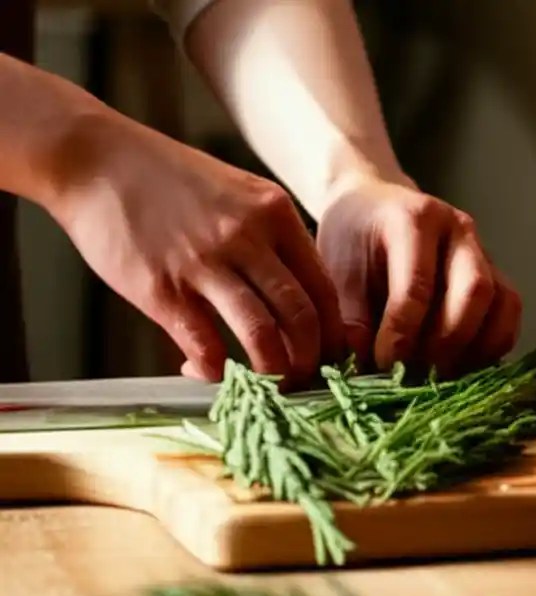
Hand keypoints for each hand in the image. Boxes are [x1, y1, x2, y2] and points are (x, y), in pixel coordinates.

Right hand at [47, 116, 343, 385]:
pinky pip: (204, 345)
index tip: (328, 354)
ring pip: (262, 335)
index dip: (332, 332)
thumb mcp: (238, 191)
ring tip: (268, 386)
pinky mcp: (162, 289)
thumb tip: (297, 287)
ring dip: (272, 372)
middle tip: (303, 380)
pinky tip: (207, 372)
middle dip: (310, 360)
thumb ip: (271, 235)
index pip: (324, 287)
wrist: (95, 159)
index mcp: (275, 214)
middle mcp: (248, 238)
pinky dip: (213, 370)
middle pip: (303, 316)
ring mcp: (205, 264)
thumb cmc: (167, 178)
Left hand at [316, 178, 519, 375]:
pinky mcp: (497, 275)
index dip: (402, 334)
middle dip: (447, 342)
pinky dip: (492, 346)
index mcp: (415, 219)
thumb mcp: (337, 271)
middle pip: (475, 291)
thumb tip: (365, 370)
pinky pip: (510, 313)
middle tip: (417, 374)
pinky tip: (462, 365)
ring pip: (503, 303)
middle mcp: (460, 230)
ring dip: (476, 348)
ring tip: (441, 375)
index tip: (384, 364)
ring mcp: (484, 251)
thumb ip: (350, 319)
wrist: (373, 209)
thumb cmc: (353, 241)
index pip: (417, 285)